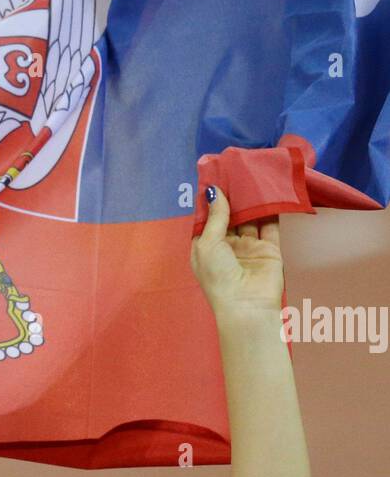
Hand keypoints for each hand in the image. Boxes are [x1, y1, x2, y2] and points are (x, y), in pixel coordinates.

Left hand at [190, 185, 284, 315]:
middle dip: (233, 196)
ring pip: (251, 218)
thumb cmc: (218, 276)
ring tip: (254, 175)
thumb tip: (214, 190)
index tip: (215, 176)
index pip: (207, 220)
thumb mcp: (208, 243)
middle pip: (230, 216)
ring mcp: (249, 248)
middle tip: (237, 170)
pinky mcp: (270, 249)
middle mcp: (226, 247)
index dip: (211, 201)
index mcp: (205, 248)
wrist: (247, 306)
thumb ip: (215, 216)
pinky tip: (271, 190)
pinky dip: (271, 209)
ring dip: (252, 200)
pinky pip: (270, 225)